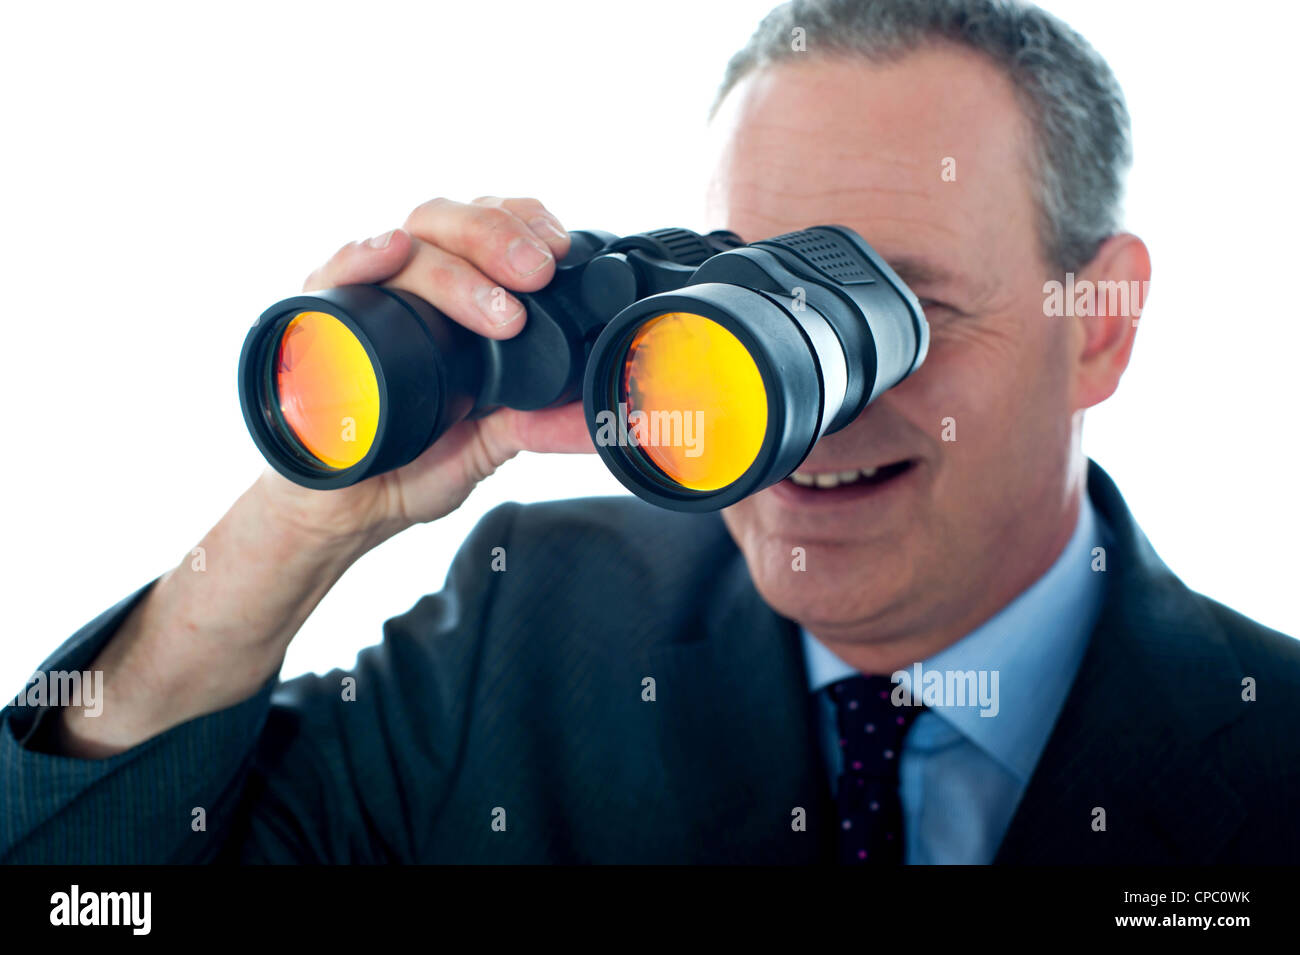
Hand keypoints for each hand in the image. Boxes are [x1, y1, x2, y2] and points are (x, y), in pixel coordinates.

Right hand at [256, 195, 594, 549]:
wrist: (346, 512)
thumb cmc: (409, 464)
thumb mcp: (491, 445)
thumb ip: (542, 424)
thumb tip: (603, 420)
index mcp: (455, 301)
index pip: (488, 227)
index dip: (524, 222)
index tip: (559, 250)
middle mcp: (410, 288)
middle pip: (449, 223)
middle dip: (499, 238)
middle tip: (537, 273)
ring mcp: (365, 301)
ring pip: (406, 245)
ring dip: (456, 268)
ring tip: (501, 310)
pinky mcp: (316, 324)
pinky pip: (331, 274)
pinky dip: (360, 258)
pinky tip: (390, 252)